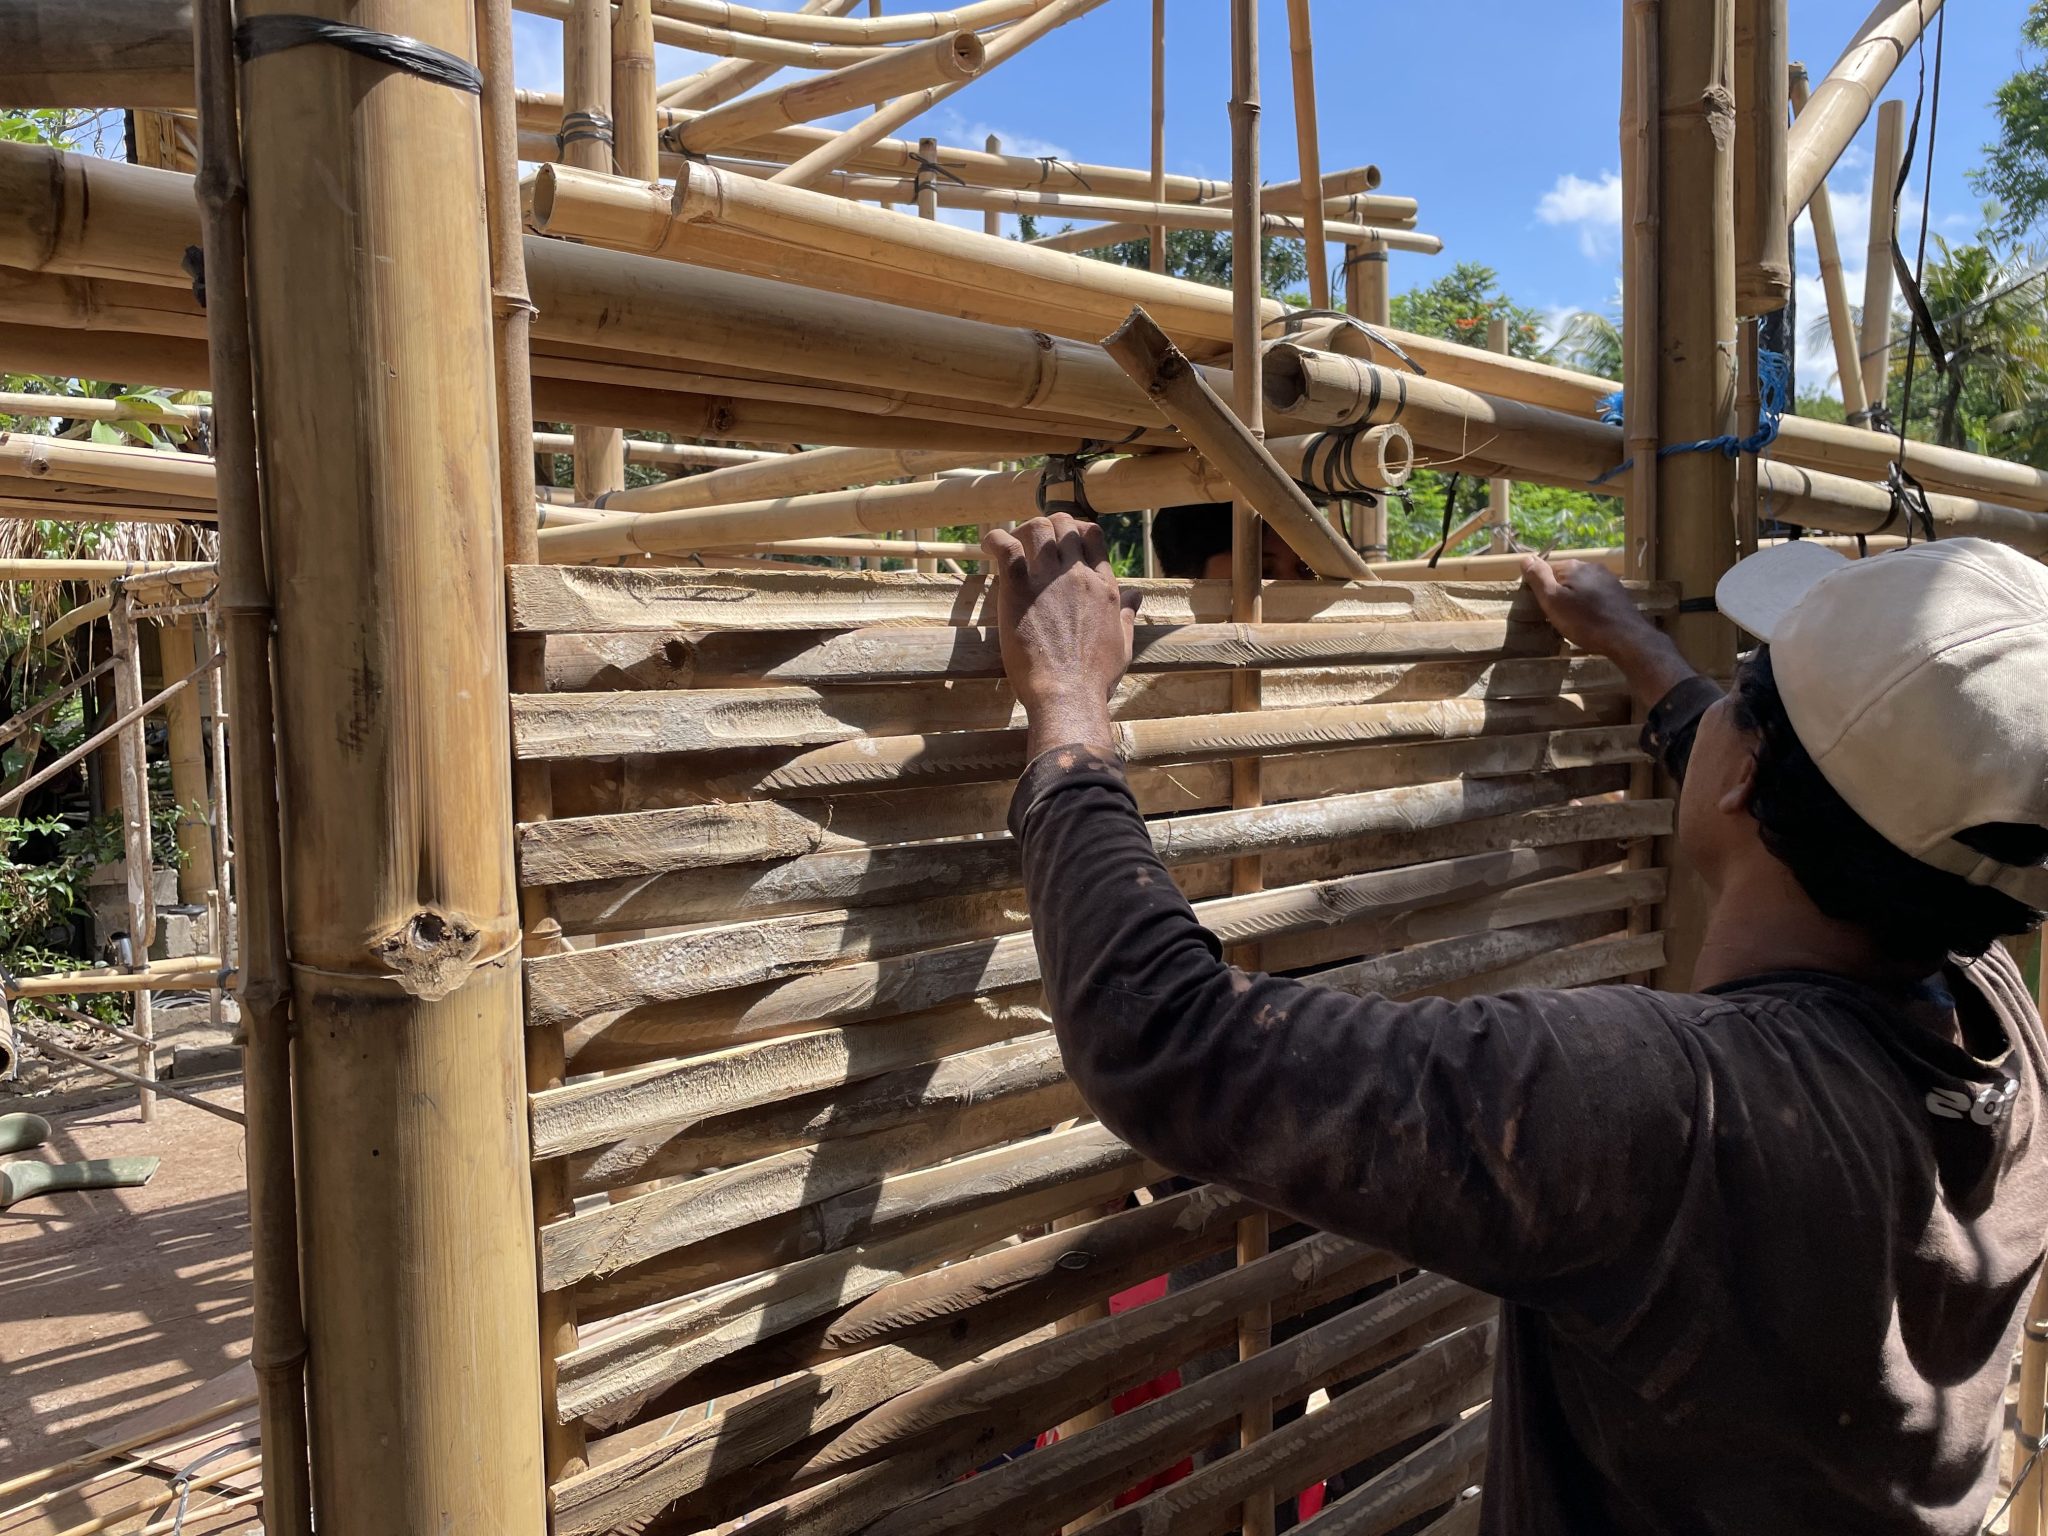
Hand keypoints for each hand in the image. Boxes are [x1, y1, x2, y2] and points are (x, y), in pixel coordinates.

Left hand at [982, 514, 1140, 756]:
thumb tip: (1136, 595)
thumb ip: (1126, 615)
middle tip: (1033, 541)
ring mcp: (1050, 579)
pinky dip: (996, 540)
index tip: (1062, 540)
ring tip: (1012, 543)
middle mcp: (1079, 575)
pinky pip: (1007, 547)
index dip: (1076, 530)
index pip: (1093, 536)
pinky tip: (989, 546)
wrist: (1068, 694)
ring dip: (1023, 530)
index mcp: (1104, 587)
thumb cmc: (1095, 678)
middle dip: (1048, 525)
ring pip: (1038, 528)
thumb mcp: (1123, 644)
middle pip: (1064, 525)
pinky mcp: (1020, 588)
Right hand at [1519, 555, 1695, 706]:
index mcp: (1573, 566)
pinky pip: (1596, 595)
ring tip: (1576, 620)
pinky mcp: (1618, 592)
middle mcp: (1591, 567)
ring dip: (1576, 599)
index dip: (1543, 589)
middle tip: (1560, 617)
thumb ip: (1538, 578)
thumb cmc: (1584, 621)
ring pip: (1582, 586)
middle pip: (1566, 577)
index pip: (1547, 570)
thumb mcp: (1553, 601)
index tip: (1546, 608)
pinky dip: (1590, 604)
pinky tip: (1592, 620)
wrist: (1625, 637)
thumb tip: (1525, 558)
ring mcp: (1608, 579)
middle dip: (1561, 593)